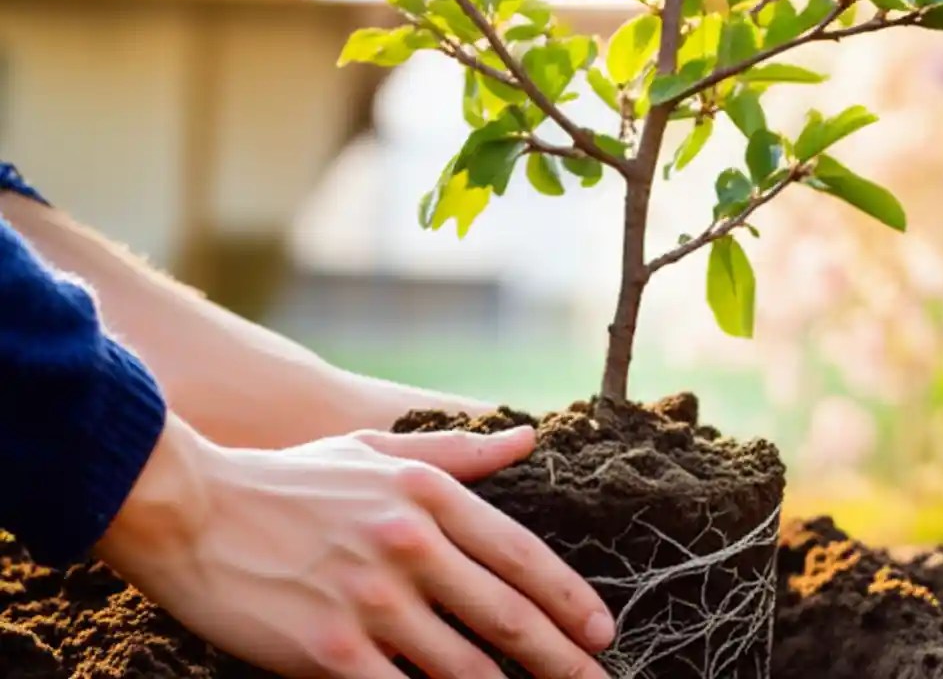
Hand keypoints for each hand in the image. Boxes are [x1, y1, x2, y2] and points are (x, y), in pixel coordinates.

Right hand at [97, 416, 614, 678]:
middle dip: (564, 661)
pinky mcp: (331, 651)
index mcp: (427, 495)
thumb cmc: (286, 479)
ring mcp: (373, 601)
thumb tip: (527, 438)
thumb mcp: (376, 449)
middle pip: (509, 617)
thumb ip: (458, 451)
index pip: (521, 556)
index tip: (602, 631)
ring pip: (468, 668)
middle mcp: (411, 545)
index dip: (570, 600)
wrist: (188, 507)